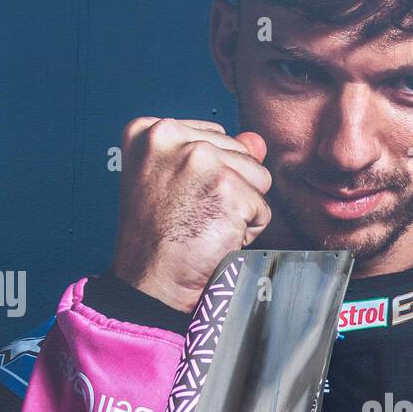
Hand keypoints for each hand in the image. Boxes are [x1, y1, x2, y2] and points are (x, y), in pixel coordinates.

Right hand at [112, 117, 272, 311]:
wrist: (152, 281)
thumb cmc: (159, 239)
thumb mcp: (176, 182)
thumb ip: (218, 154)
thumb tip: (256, 141)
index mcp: (149, 130)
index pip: (215, 138)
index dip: (208, 176)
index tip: (179, 198)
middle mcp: (170, 136)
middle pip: (240, 153)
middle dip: (228, 189)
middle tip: (192, 215)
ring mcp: (199, 159)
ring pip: (258, 177)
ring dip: (240, 209)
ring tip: (205, 225)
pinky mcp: (226, 187)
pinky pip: (263, 208)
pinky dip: (247, 231)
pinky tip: (215, 238)